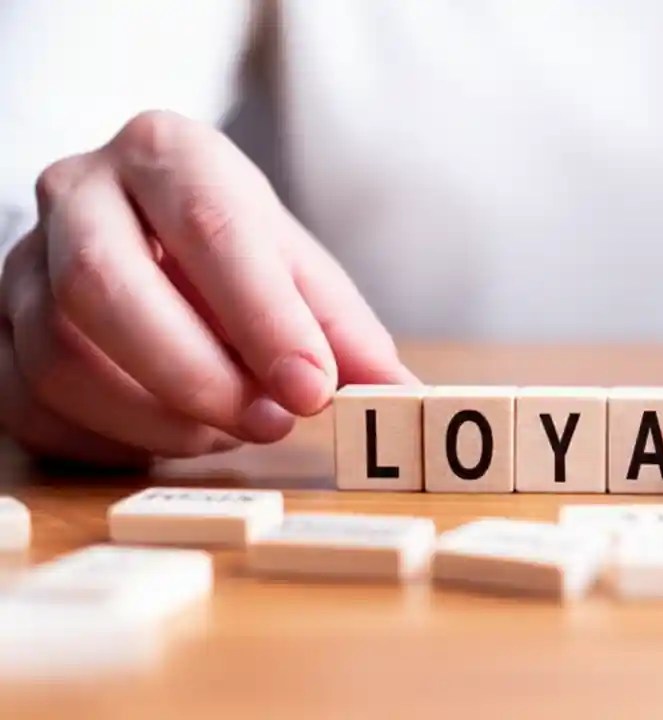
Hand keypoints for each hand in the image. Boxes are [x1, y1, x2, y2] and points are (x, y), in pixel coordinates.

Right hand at [0, 111, 414, 466]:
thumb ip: (347, 335)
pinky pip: (30, 402)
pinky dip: (107, 440)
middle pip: (106, 287)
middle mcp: (79, 191)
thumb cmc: (236, 257)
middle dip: (196, 375)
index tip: (313, 388)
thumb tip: (403, 400)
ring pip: (60, 356)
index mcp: (167, 154)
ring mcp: (22, 260)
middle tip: (270, 423)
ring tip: (229, 433)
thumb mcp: (301, 276)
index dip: (262, 317)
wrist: (148, 233)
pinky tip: (167, 437)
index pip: (210, 228)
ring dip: (155, 417)